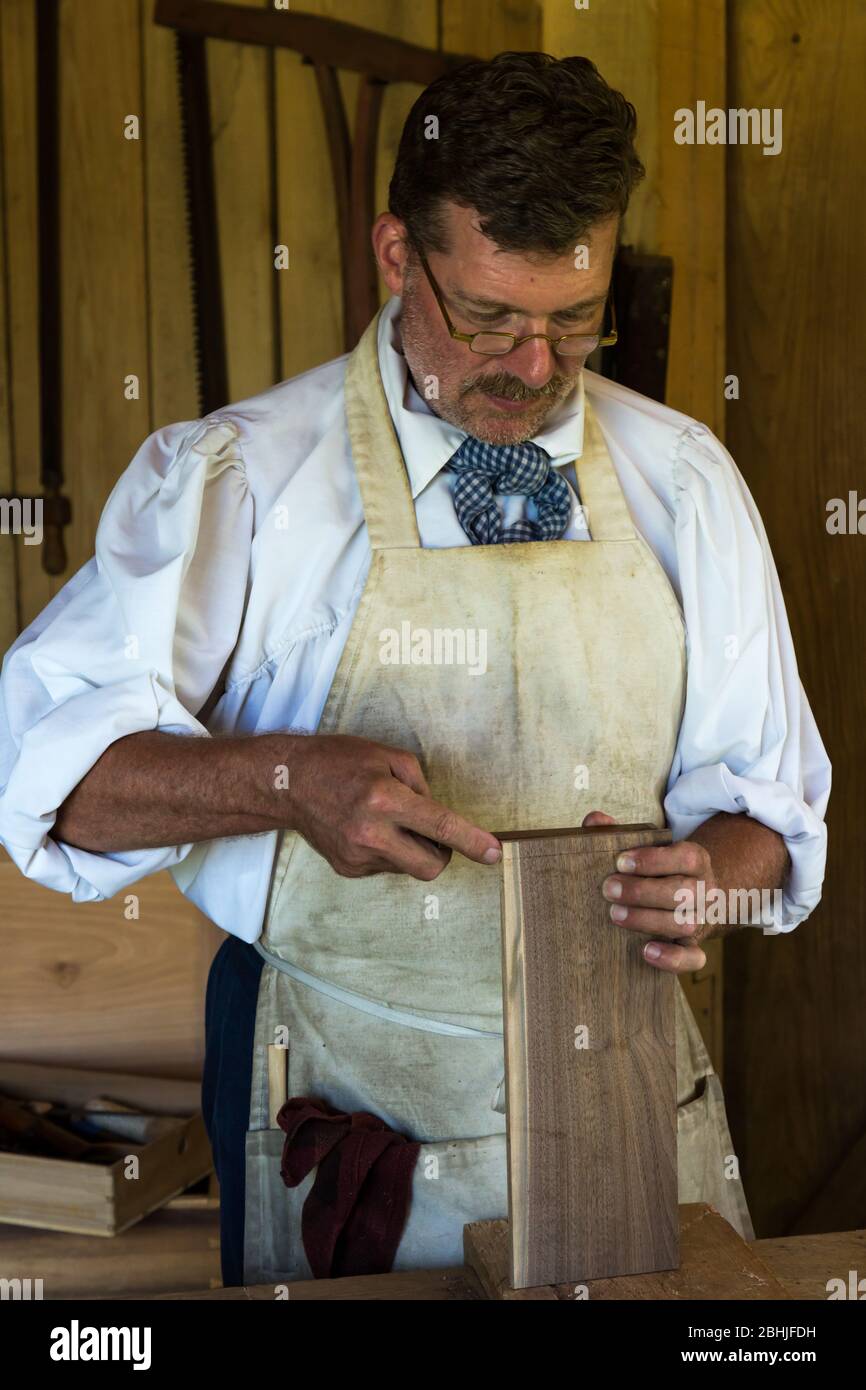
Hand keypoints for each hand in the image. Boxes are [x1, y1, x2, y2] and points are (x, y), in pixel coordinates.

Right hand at [284, 734, 501, 879]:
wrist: (287, 784)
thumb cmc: (339, 761)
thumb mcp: (386, 755)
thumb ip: (420, 783)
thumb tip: (437, 814)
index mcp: (384, 798)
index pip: (440, 826)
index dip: (472, 841)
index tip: (494, 854)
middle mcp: (371, 833)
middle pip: (430, 866)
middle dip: (443, 854)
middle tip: (432, 833)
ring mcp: (357, 856)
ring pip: (407, 866)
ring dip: (410, 848)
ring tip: (384, 820)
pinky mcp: (347, 869)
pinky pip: (385, 867)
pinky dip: (387, 851)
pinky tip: (367, 829)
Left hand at [582, 810, 715, 973]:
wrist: (692, 895)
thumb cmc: (658, 869)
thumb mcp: (646, 846)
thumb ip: (619, 832)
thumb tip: (595, 820)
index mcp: (695, 860)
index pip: (685, 857)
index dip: (654, 860)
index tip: (620, 861)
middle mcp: (703, 890)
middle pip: (682, 892)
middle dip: (642, 891)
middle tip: (608, 889)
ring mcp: (700, 920)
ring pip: (685, 923)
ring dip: (648, 920)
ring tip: (615, 914)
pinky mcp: (693, 946)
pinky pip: (694, 958)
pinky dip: (673, 959)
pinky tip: (646, 951)